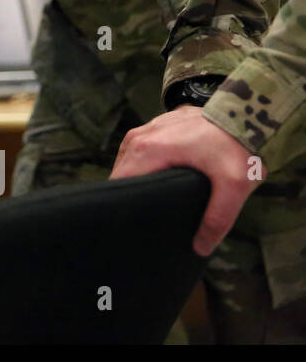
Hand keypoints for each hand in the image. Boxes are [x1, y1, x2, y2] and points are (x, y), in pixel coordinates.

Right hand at [110, 105, 260, 255]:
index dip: (123, 205)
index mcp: (148, 150)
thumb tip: (200, 248)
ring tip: (152, 203)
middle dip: (129, 196)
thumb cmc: (236, 146)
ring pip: (126, 164)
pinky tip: (159, 182)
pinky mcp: (152, 128)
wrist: (242, 113)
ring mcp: (143, 130)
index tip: (134, 223)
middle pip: (119, 175)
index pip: (118, 184)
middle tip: (147, 219)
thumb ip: (217, 219)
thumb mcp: (234, 186)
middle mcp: (138, 138)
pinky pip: (136, 153)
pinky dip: (142, 168)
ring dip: (135, 182)